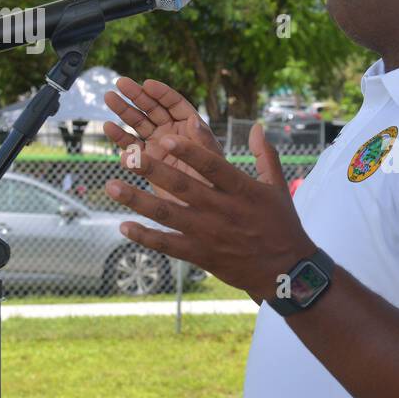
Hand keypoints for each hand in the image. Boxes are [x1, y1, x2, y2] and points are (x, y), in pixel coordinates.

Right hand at [103, 76, 219, 204]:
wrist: (202, 209)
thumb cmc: (214, 182)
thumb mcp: (211, 161)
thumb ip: (202, 141)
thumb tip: (194, 120)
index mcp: (191, 126)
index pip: (175, 104)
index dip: (161, 93)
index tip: (146, 84)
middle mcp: (172, 132)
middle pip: (153, 109)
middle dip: (137, 96)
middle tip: (120, 82)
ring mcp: (157, 145)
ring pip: (138, 123)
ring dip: (124, 111)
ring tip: (109, 98)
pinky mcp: (146, 161)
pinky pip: (130, 145)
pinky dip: (119, 137)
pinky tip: (108, 127)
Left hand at [103, 120, 314, 301]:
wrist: (286, 271)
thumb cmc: (282, 224)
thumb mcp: (277, 187)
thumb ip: (265, 155)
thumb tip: (256, 126)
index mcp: (242, 190)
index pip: (213, 166)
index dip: (191, 152)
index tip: (167, 137)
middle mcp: (222, 210)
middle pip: (183, 187)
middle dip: (153, 171)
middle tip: (128, 156)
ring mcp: (209, 234)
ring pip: (167, 214)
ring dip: (137, 201)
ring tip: (112, 186)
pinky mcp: (201, 254)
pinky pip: (168, 245)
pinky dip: (145, 236)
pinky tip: (124, 226)